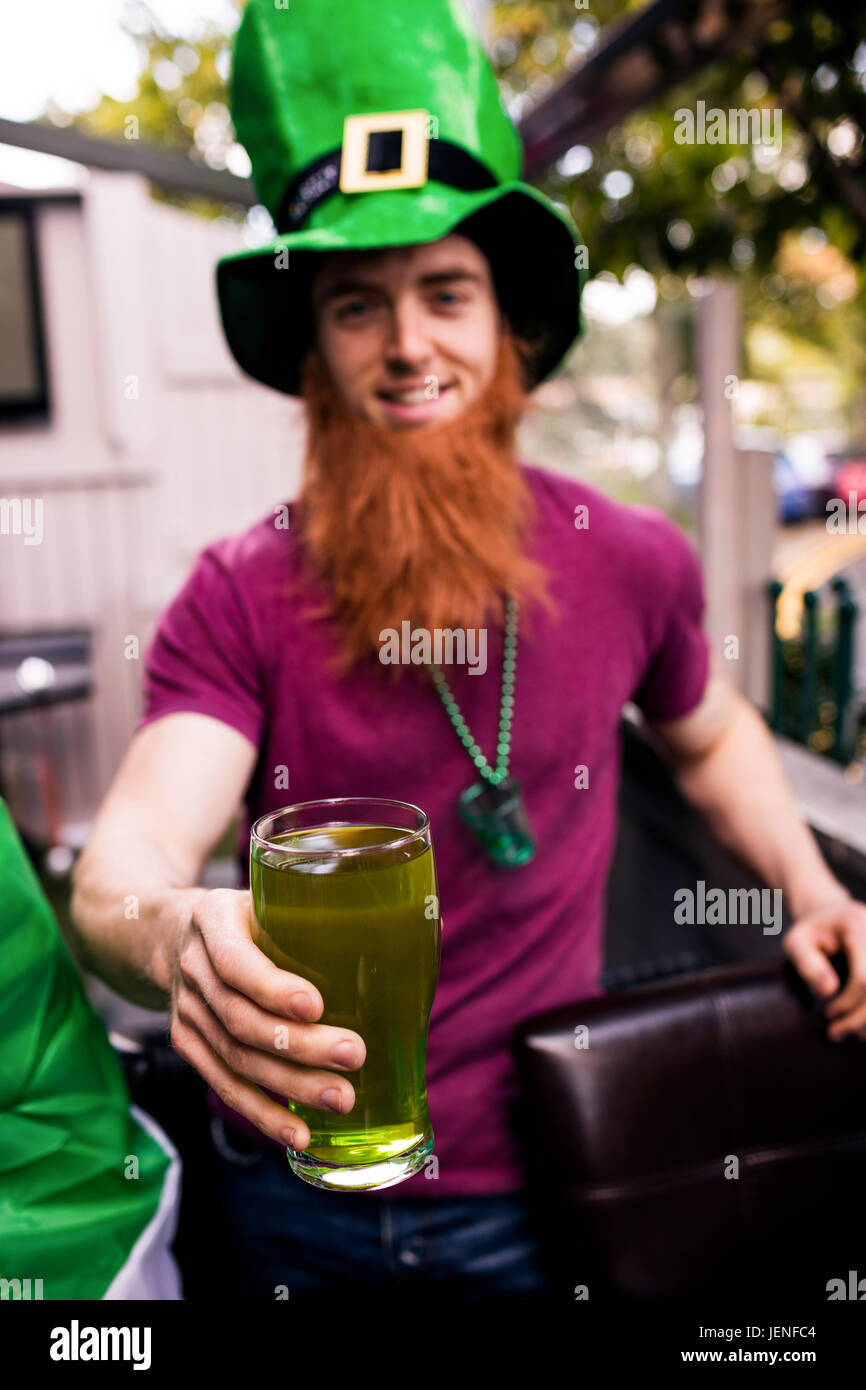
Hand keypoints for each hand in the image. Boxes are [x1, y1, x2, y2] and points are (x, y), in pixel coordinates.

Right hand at [169, 888, 365, 1148]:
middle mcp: (193, 968)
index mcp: (213, 919)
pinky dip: (262, 1112)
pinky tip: (298, 1132)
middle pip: (241, 1018)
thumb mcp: (270, 892)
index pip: (235, 959)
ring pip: (235, 1059)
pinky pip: (224, 1085)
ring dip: (289, 1086)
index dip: (272, 986)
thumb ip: (324, 908)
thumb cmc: (248, 911)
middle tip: (354, 1055)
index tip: (316, 1004)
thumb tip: (424, 926)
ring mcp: (186, 1011)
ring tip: (340, 1100)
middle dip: (298, 1045)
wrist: (170, 931)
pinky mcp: (188, 1045)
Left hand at [782, 895, 865, 1040]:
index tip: (826, 1015)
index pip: (864, 978)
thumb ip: (808, 964)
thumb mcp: (796, 942)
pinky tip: (862, 1026)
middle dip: (859, 1018)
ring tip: (851, 1033)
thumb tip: (828, 991)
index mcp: (857, 928)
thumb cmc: (811, 932)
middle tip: (835, 1034)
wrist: (831, 913)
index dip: (847, 1003)